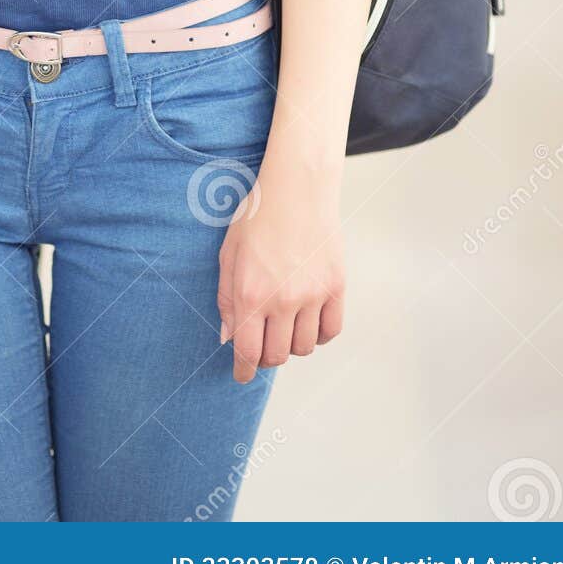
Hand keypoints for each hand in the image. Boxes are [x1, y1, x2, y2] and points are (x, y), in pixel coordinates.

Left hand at [217, 155, 344, 382]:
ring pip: (304, 347)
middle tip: (262, 345)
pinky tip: (308, 322)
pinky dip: (319, 335)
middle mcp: (283, 300)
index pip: (248, 352)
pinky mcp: (336, 287)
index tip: (242, 375)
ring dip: (292, 344)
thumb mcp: (229, 254)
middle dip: (265, 357)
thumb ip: (226, 299)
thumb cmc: (258, 216)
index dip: (243, 371)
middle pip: (277, 355)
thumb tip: (229, 338)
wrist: (297, 188)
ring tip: (284, 327)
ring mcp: (312, 295)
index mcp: (251, 294)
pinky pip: (331, 331)